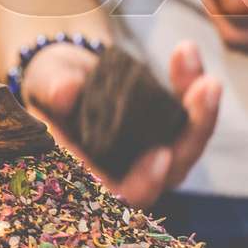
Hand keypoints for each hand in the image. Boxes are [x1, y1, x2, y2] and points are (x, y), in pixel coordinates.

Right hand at [21, 40, 220, 207]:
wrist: (68, 73)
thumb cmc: (50, 85)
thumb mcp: (44, 82)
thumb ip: (51, 87)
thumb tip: (65, 92)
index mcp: (85, 174)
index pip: (115, 194)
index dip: (141, 183)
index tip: (161, 157)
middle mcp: (123, 174)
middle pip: (164, 174)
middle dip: (189, 138)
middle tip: (203, 94)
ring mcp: (149, 157)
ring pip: (185, 149)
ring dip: (201, 114)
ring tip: (203, 76)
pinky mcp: (168, 134)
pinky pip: (190, 119)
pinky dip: (192, 88)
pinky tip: (186, 53)